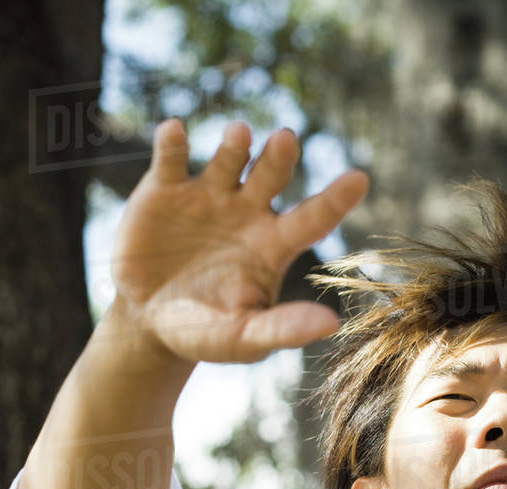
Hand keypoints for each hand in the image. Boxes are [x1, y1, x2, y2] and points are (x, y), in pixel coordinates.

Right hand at [110, 118, 368, 365]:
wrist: (146, 321)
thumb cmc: (203, 332)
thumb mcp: (243, 338)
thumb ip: (282, 328)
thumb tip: (332, 324)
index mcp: (274, 244)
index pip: (314, 218)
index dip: (336, 199)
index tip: (360, 179)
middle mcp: (248, 211)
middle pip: (272, 176)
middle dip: (279, 158)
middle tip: (285, 141)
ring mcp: (208, 195)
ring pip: (229, 159)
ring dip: (234, 145)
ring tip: (239, 134)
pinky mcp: (165, 189)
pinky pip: (171, 159)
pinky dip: (172, 144)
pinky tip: (174, 131)